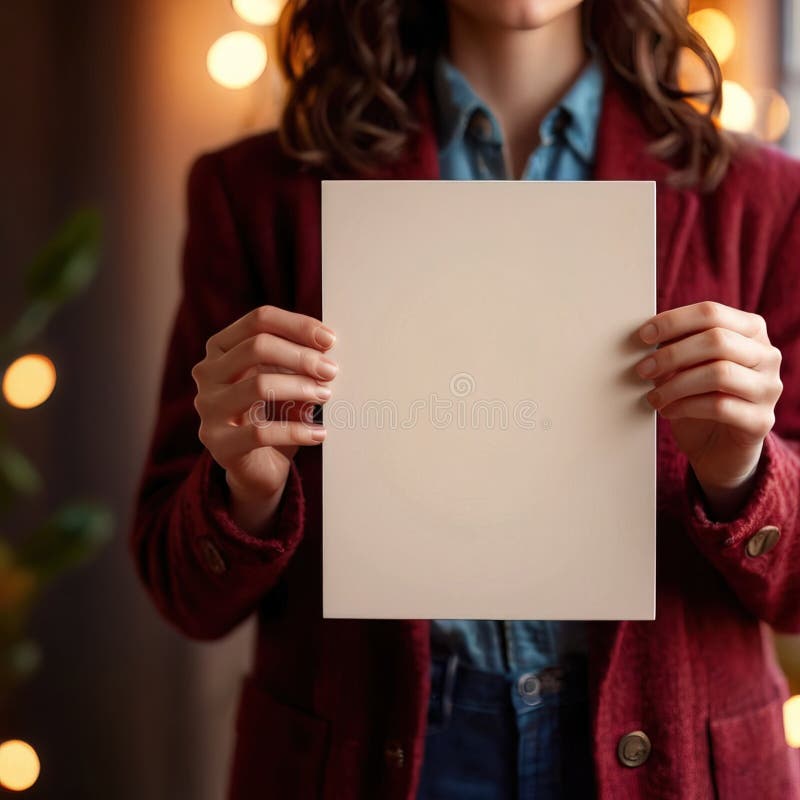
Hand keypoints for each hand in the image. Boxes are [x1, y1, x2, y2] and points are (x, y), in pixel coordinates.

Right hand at [191, 305, 336, 531]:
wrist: (256, 469)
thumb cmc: (274, 416)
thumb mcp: (286, 382)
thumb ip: (298, 363)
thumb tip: (326, 348)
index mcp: (221, 349)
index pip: (258, 320)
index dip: (297, 325)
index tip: (329, 339)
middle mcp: (207, 374)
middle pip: (257, 346)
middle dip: (301, 356)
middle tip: (331, 370)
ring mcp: (208, 409)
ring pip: (258, 385)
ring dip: (300, 387)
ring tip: (326, 395)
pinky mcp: (219, 443)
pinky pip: (261, 432)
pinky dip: (297, 431)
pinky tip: (320, 433)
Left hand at [634, 301, 782, 513]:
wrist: (718, 448)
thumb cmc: (698, 398)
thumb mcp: (685, 367)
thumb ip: (675, 347)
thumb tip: (645, 336)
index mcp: (749, 331)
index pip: (712, 312)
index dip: (674, 321)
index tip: (643, 335)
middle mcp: (767, 355)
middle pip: (717, 340)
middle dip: (672, 354)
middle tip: (643, 369)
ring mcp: (768, 388)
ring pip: (719, 373)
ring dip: (675, 384)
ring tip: (653, 396)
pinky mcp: (761, 420)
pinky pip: (719, 407)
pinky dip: (685, 407)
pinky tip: (668, 411)